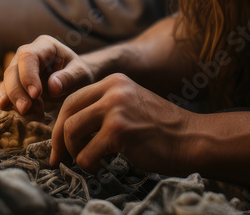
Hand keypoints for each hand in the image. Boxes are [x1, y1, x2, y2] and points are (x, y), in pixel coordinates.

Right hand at [0, 35, 95, 118]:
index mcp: (44, 46)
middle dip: (16, 92)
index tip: (36, 94)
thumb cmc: (79, 73)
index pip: (28, 57)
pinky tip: (23, 114)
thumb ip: (69, 77)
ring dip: (15, 102)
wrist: (75, 79)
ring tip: (35, 114)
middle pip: (12, 71)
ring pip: (6, 84)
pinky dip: (11, 106)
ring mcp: (18, 69)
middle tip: (26, 109)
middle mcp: (26, 55)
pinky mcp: (15, 84)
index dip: (28, 75)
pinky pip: (6, 94)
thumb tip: (52, 87)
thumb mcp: (81, 73)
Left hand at [51, 73, 192, 173]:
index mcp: (114, 82)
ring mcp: (116, 108)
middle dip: (58, 140)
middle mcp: (113, 89)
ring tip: (89, 161)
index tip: (58, 145)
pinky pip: (87, 154)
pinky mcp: (119, 130)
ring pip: (72, 132)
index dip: (60, 124)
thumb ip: (104, 108)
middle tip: (58, 159)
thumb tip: (69, 128)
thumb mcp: (131, 105)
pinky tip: (102, 166)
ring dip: (75, 153)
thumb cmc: (161, 130)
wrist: (191, 139)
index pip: (72, 99)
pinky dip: (89, 165)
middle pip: (67, 113)